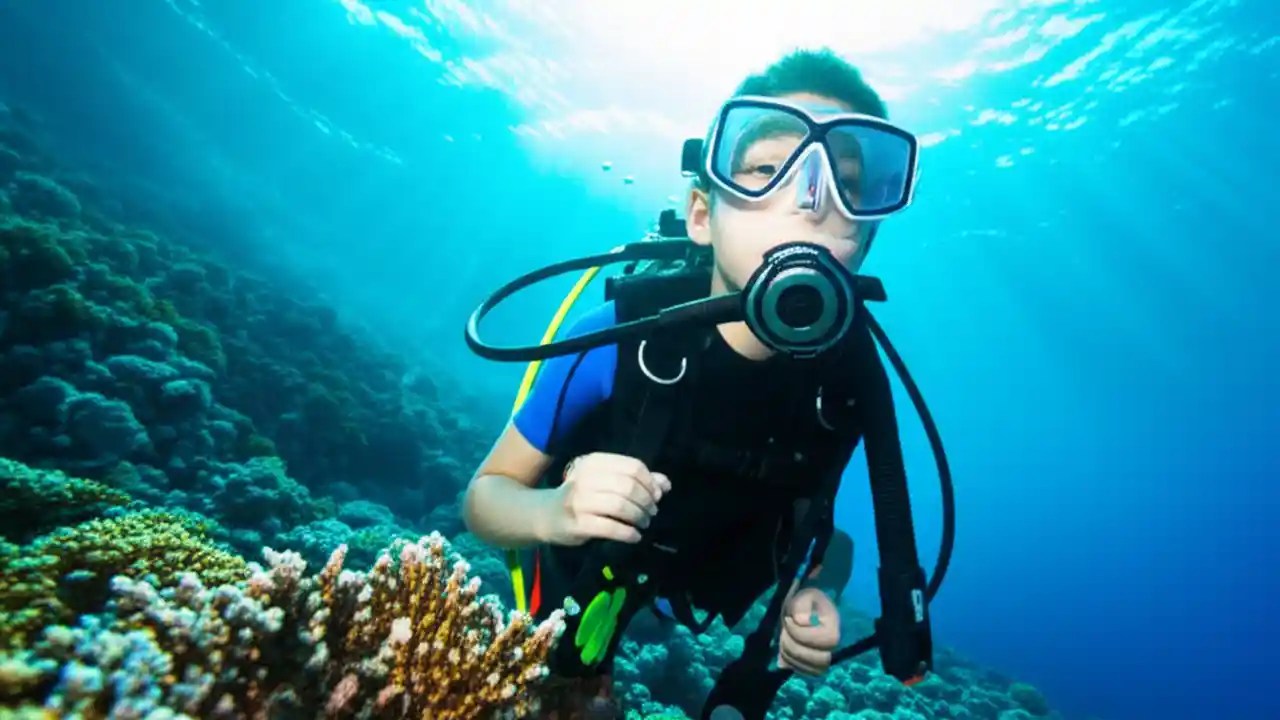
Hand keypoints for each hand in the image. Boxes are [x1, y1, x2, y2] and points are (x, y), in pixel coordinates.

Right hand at [545, 452, 670, 545]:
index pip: (633, 467)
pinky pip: (611, 527)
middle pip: (629, 486)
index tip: (655, 496)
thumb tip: (665, 484)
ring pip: (621, 505)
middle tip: (651, 513)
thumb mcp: (604, 482)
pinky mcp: (577, 523)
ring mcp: (579, 500)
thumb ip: (635, 480)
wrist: (545, 515)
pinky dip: (628, 533)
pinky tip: (635, 536)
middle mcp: (585, 478)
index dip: (650, 483)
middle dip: (646, 502)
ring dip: (639, 517)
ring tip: (643, 524)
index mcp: (594, 462)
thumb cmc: (580, 496)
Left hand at [777, 587, 839, 675]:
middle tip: (785, 631)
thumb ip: (803, 605)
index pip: (822, 640)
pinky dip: (788, 661)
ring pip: (808, 669)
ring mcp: (825, 660)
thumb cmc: (807, 602)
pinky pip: (801, 672)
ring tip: (784, 638)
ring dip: (789, 654)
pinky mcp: (813, 668)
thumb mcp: (805, 596)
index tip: (788, 619)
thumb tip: (801, 621)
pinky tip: (785, 647)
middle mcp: (834, 648)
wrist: (808, 610)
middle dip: (793, 645)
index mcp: (834, 629)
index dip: (799, 632)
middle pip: (818, 660)